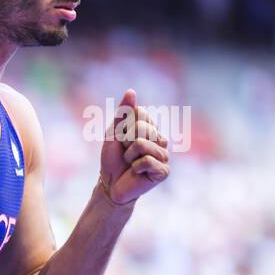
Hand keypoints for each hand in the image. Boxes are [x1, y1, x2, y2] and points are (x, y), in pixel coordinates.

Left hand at [99, 89, 169, 206]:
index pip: (139, 113)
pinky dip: (135, 167)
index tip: (122, 138)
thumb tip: (131, 91)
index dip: (124, 126)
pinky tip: (136, 172)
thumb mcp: (114, 133)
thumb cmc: (112, 158)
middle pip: (141, 127)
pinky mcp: (164, 171)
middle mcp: (161, 140)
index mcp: (151, 129)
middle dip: (125, 141)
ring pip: (142, 144)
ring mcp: (164, 155)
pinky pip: (146, 161)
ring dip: (128, 155)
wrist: (110, 183)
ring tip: (130, 163)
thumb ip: (123, 113)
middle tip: (125, 153)